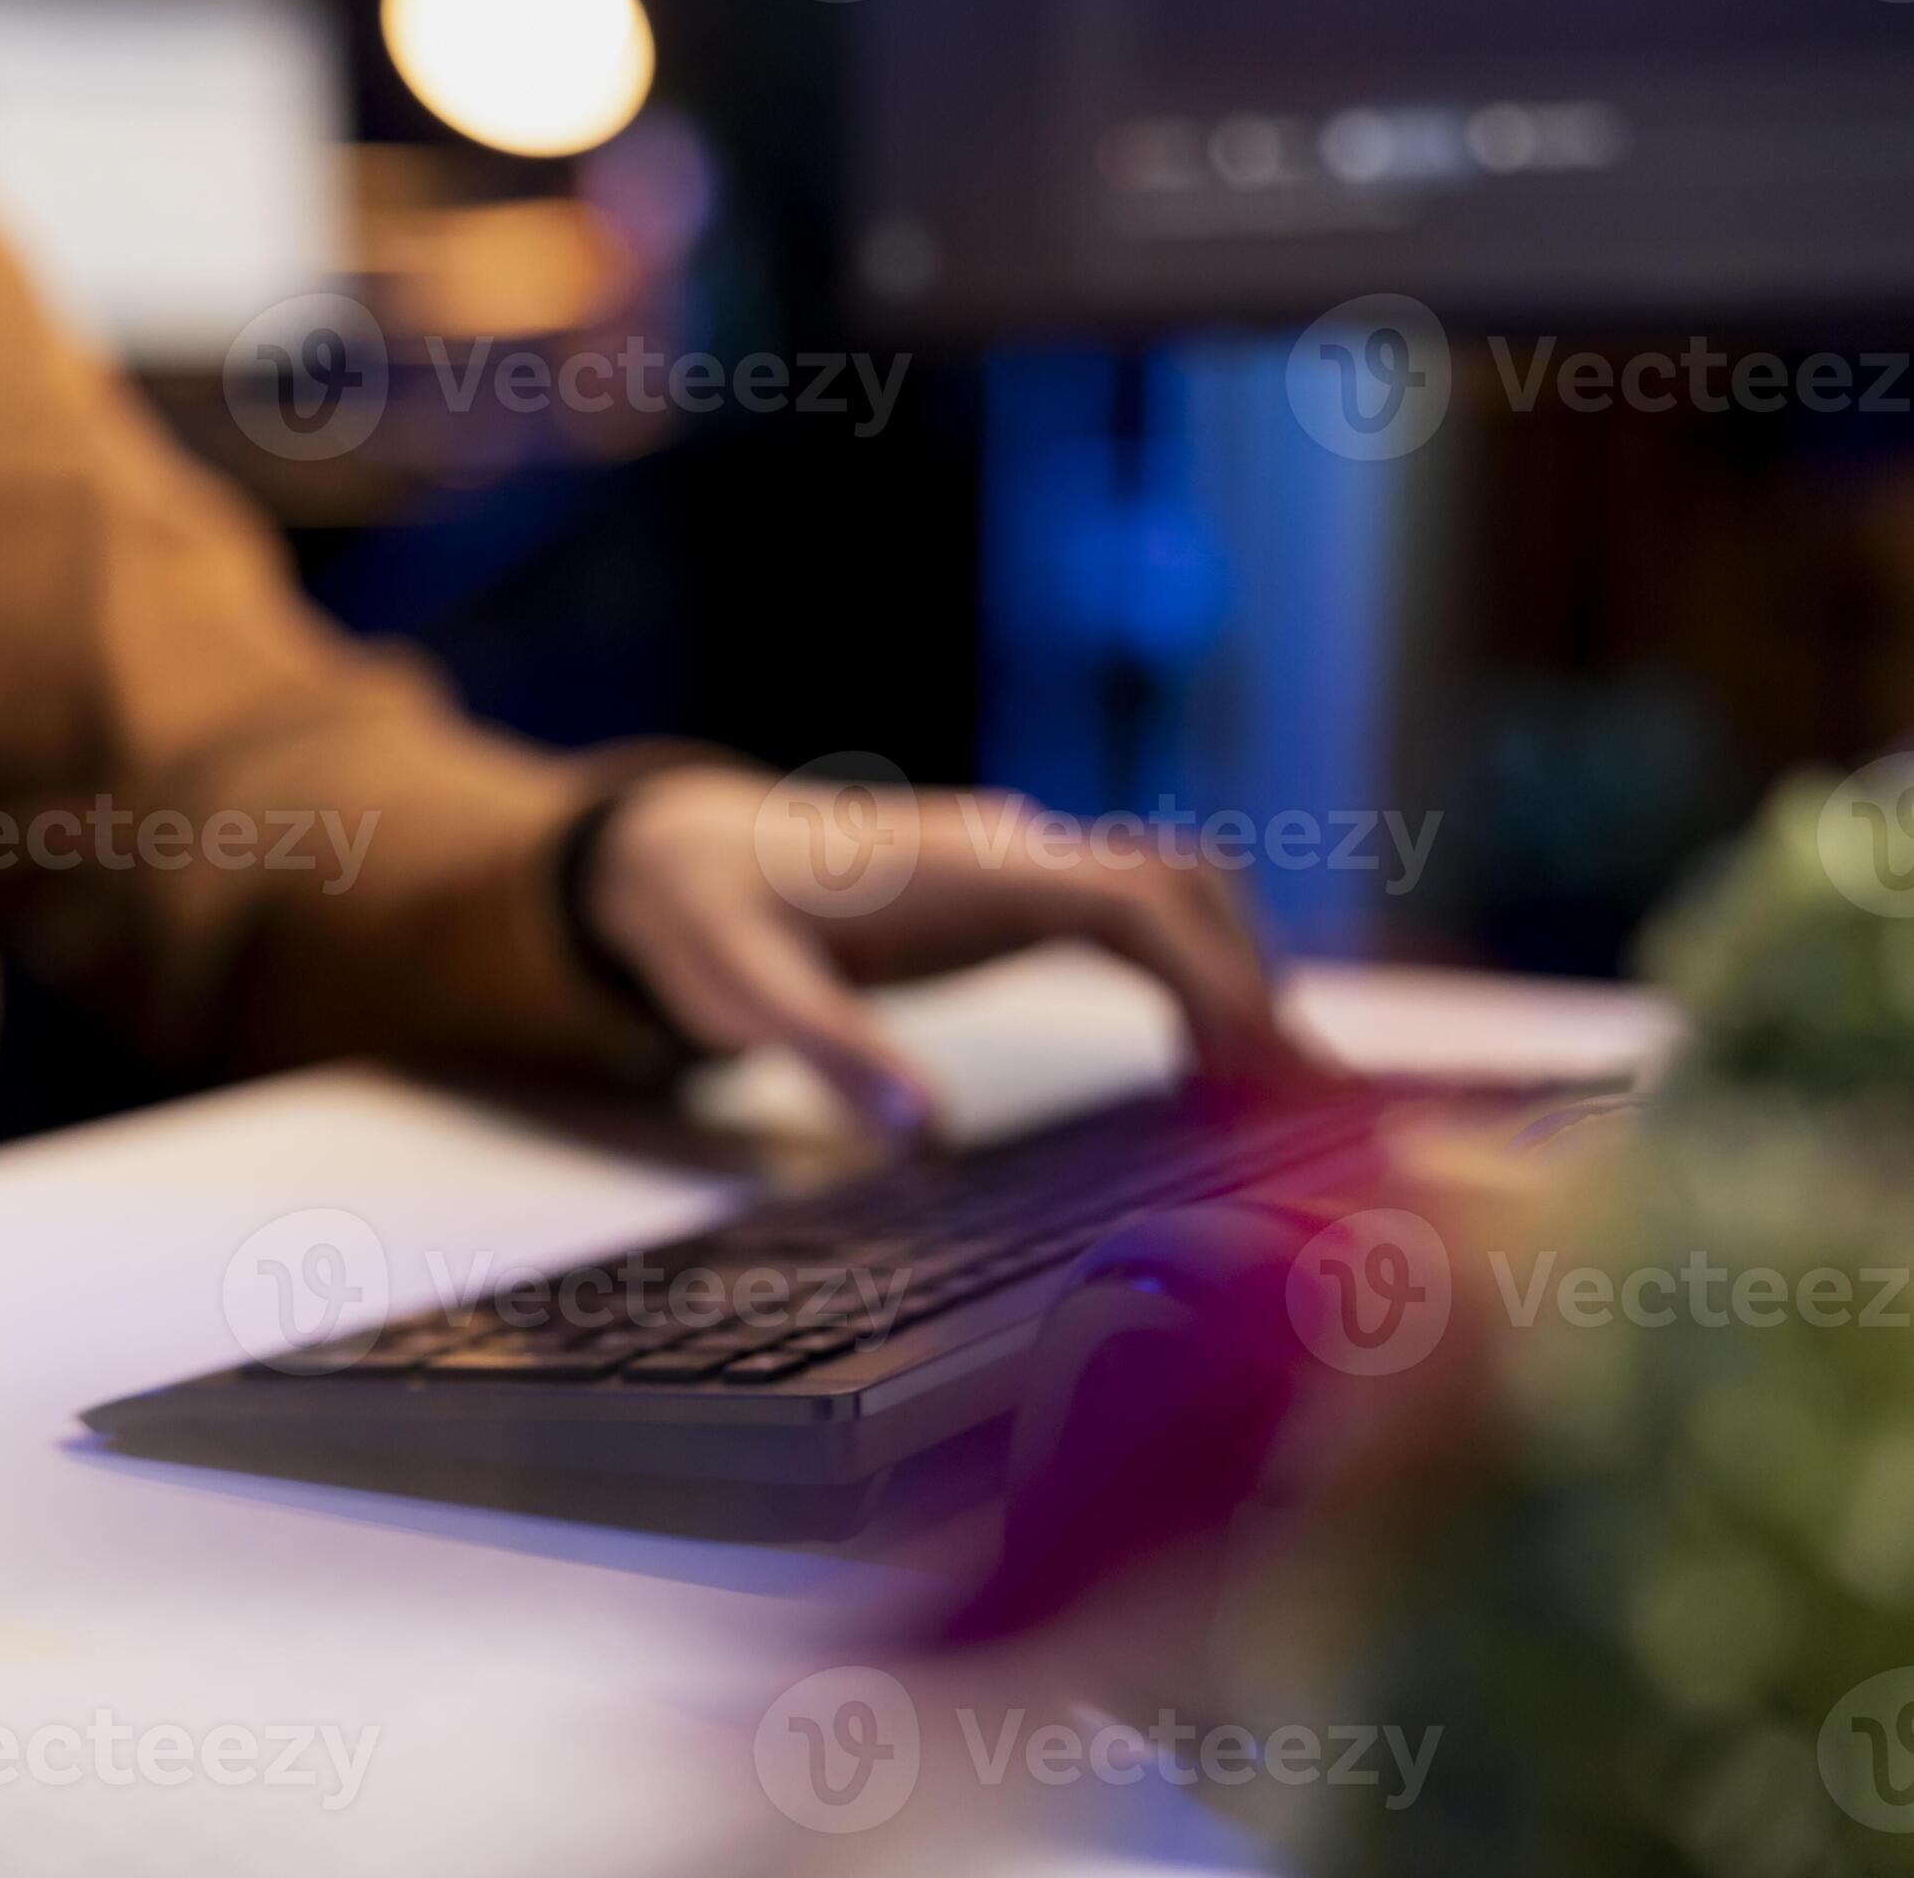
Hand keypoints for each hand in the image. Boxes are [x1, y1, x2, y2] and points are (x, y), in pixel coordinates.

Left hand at [585, 768, 1313, 1133]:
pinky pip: (1137, 917)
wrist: (677, 851)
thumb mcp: (745, 992)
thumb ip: (833, 1053)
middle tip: (1307, 1108)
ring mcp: (1019, 862)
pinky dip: (1193, 976)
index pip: (1132, 900)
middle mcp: (1010, 849)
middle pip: (1183, 887)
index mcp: (965, 867)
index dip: (1211, 977)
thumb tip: (929, 1135)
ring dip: (1235, 977)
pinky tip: (1209, 1064)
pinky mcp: (1015, 890)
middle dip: (1253, 985)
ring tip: (1281, 1100)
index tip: (1262, 1069)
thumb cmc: (711, 919)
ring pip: (1173, 893)